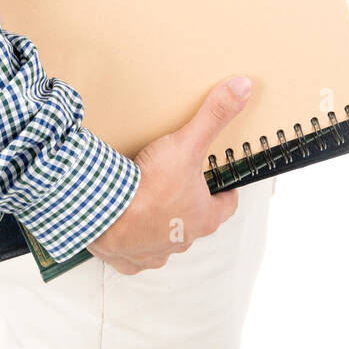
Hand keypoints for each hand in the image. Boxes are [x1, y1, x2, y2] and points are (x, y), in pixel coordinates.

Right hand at [86, 75, 252, 274]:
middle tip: (179, 183)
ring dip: (161, 224)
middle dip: (189, 205)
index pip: (226, 206)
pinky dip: (132, 241)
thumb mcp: (187, 143)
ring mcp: (154, 253)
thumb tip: (242, 89)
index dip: (226, 191)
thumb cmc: (149, 186)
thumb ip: (214, 115)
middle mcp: (182, 240)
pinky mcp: (128, 259)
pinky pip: (134, 253)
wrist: (105, 213)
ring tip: (148, 200)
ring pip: (166, 239)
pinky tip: (124, 223)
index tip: (222, 181)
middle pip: (194, 222)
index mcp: (203, 217)